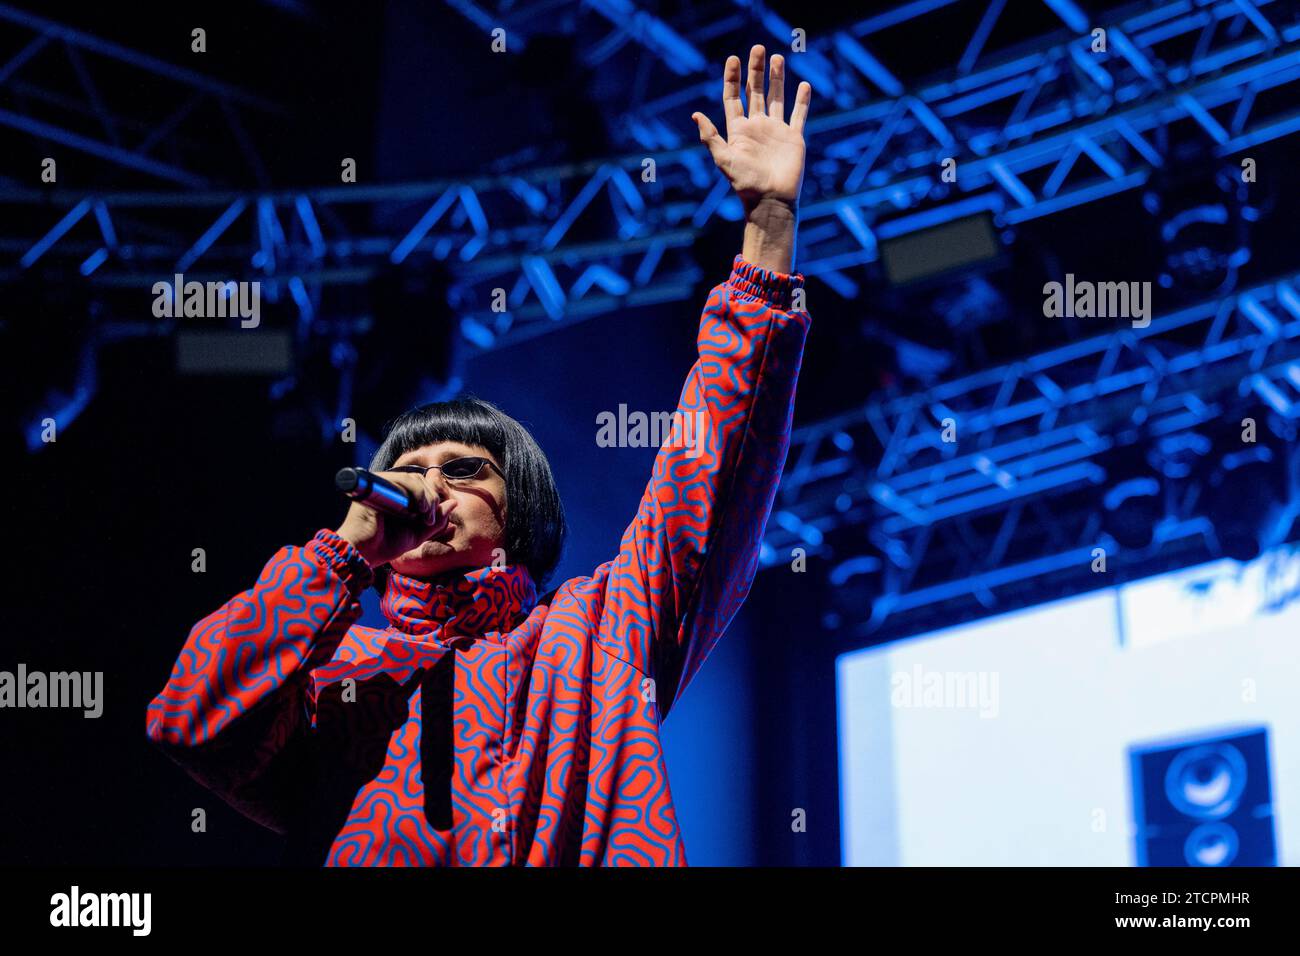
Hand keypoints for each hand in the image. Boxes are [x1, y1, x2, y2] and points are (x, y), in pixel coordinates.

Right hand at [336, 471, 457, 567]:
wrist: (364, 553)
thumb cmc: (386, 545)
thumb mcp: (419, 534)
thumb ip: (437, 520)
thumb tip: (454, 503)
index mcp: (399, 497)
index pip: (422, 486)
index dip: (433, 497)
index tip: (434, 518)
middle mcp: (390, 488)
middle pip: (419, 480)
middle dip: (432, 498)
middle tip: (430, 519)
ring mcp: (381, 485)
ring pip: (413, 478)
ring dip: (426, 496)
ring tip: (425, 516)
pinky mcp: (375, 484)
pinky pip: (401, 480)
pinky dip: (416, 493)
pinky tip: (419, 510)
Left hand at [691, 45, 811, 214]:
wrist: (771, 201)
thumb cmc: (746, 184)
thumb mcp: (724, 160)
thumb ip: (710, 137)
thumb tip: (695, 115)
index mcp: (738, 130)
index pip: (733, 98)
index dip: (732, 78)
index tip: (733, 59)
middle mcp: (757, 127)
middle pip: (755, 92)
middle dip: (755, 70)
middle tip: (757, 48)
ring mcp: (776, 131)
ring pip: (776, 98)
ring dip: (777, 78)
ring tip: (778, 58)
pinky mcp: (793, 138)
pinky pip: (799, 115)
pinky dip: (802, 100)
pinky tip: (804, 85)